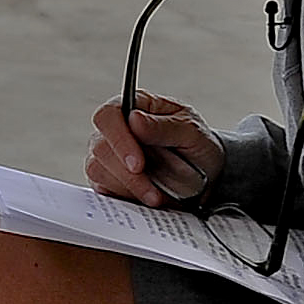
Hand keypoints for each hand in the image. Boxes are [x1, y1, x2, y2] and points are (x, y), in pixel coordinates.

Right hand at [90, 93, 219, 207]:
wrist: (204, 171)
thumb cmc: (196, 143)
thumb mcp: (191, 131)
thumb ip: (163, 126)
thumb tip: (134, 119)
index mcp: (134, 107)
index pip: (108, 116)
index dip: (118, 139)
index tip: (138, 164)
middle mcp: (115, 128)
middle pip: (100, 147)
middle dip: (126, 174)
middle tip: (152, 191)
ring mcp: (108, 154)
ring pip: (98, 170)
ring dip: (128, 188)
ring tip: (157, 197)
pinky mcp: (107, 178)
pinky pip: (103, 188)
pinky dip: (125, 196)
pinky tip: (147, 197)